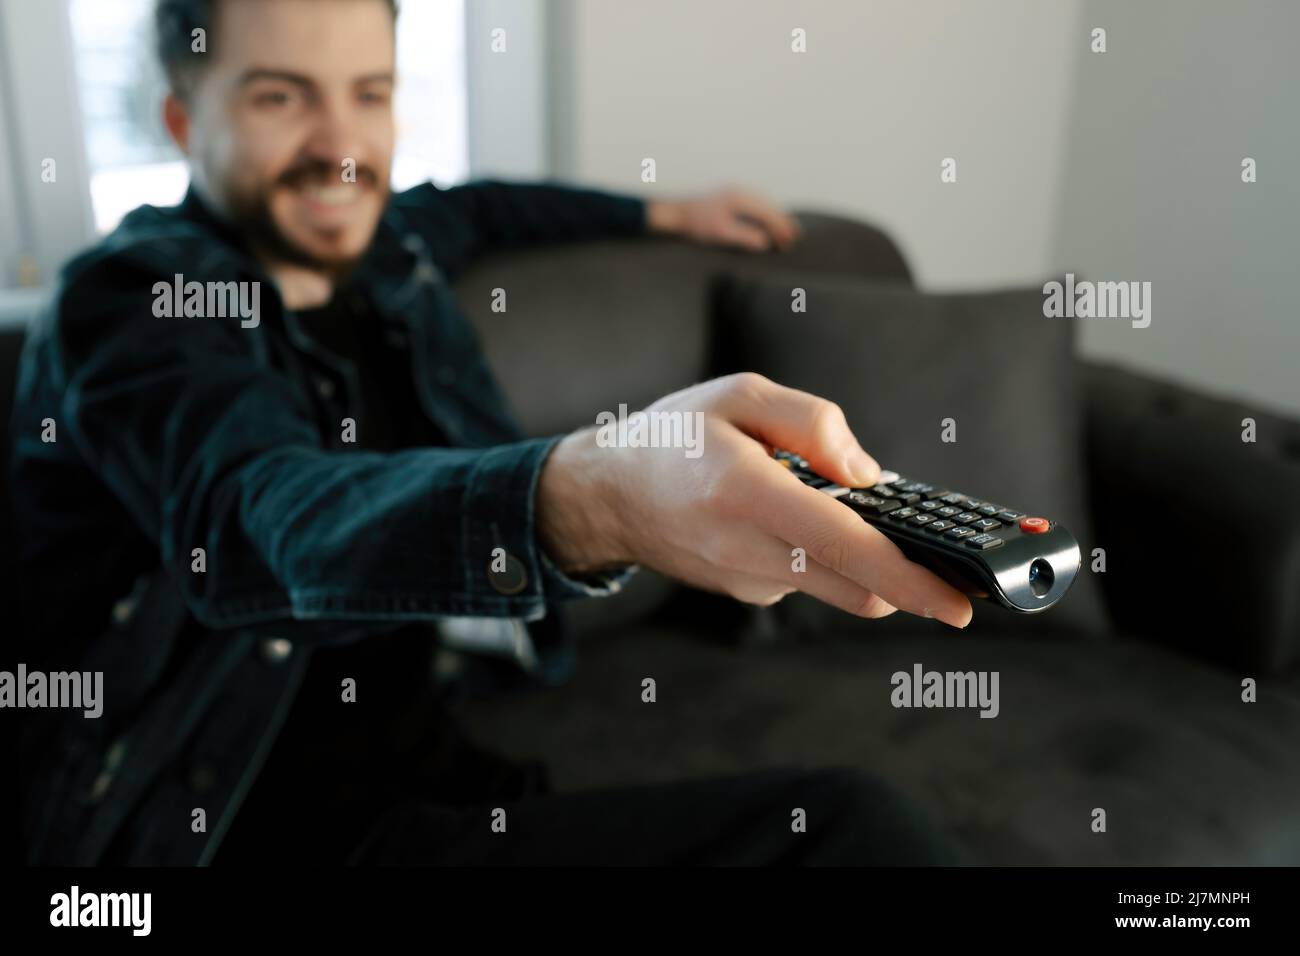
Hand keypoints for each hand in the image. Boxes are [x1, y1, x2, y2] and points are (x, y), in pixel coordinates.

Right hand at [536, 373, 972, 627]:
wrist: (605, 494)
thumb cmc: (672, 436)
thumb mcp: (738, 394)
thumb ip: (812, 422)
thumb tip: (870, 474)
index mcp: (748, 493)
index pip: (846, 546)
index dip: (910, 579)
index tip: (960, 604)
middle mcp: (747, 550)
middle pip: (857, 586)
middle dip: (909, 578)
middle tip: (935, 549)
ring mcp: (746, 580)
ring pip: (837, 584)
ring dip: (863, 559)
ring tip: (835, 505)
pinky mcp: (745, 591)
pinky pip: (807, 577)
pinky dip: (824, 555)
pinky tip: (796, 518)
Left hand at [646, 189, 801, 251]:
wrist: (677, 211)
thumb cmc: (697, 224)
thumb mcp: (721, 233)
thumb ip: (744, 237)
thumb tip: (765, 243)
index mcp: (740, 198)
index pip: (767, 213)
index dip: (781, 227)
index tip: (790, 240)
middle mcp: (740, 190)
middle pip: (769, 205)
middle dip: (781, 222)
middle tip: (794, 238)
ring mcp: (735, 190)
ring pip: (763, 202)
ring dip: (774, 217)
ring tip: (785, 232)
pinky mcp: (731, 194)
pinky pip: (754, 202)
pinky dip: (764, 212)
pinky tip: (767, 222)